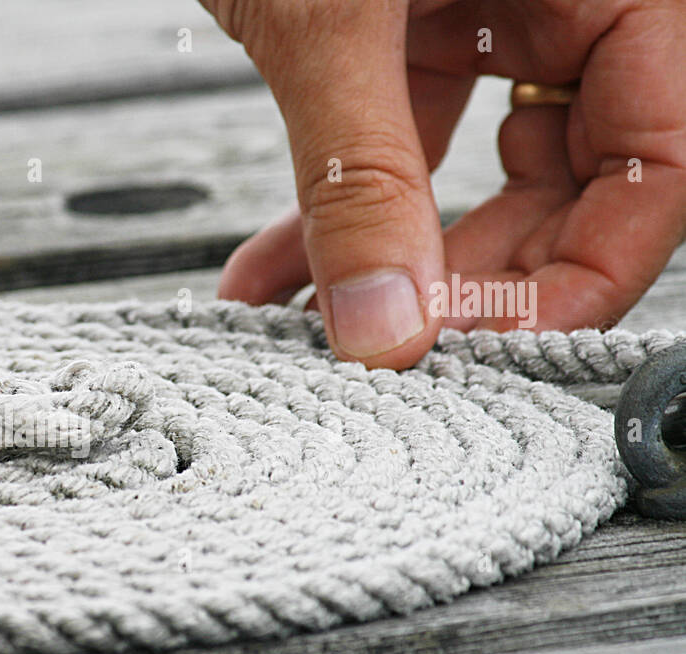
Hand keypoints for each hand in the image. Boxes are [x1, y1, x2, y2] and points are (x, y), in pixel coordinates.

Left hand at [201, 0, 685, 367]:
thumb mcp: (331, 14)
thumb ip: (361, 177)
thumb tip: (383, 330)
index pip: (667, 156)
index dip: (586, 272)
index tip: (485, 345)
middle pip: (582, 177)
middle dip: (475, 278)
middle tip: (387, 343)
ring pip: (495, 168)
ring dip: (400, 256)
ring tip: (313, 320)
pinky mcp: (426, 13)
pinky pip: (414, 131)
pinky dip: (348, 201)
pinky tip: (281, 268)